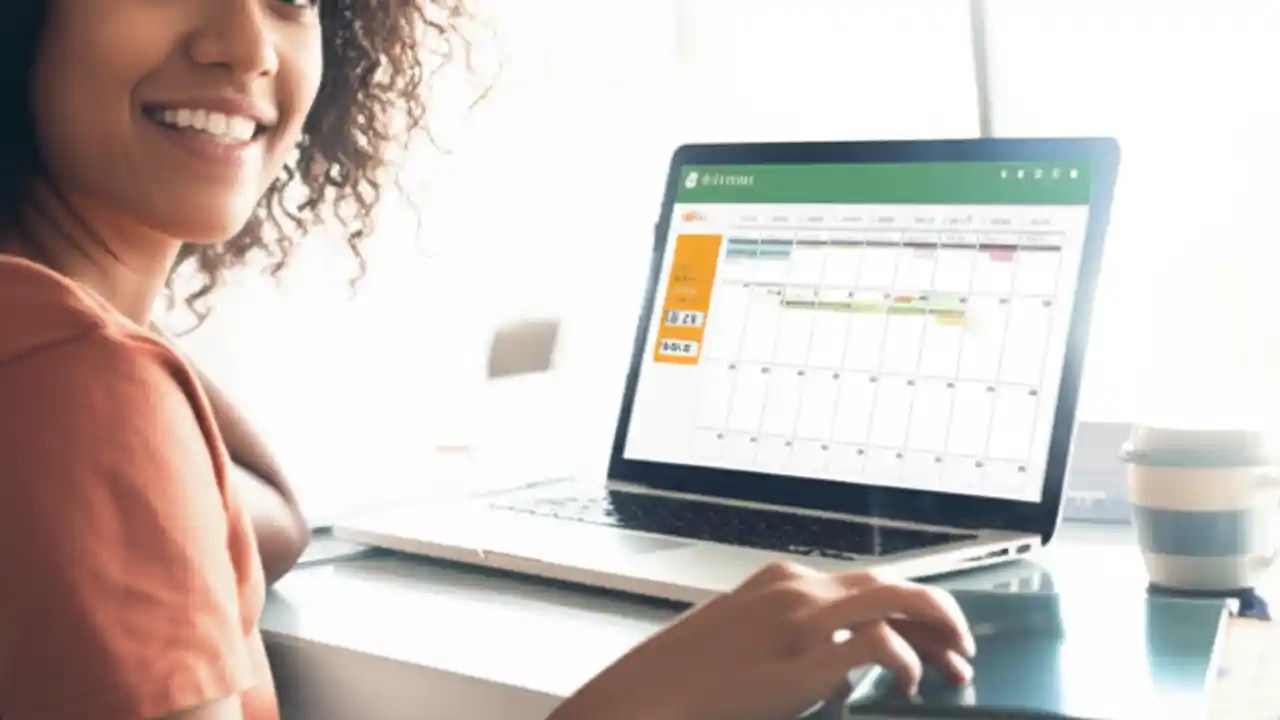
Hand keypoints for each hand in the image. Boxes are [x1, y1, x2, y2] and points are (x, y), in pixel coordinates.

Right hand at [551, 562, 975, 719]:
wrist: (652, 693)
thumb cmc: (690, 675)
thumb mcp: (745, 638)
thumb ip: (794, 641)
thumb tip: (841, 670)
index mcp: (782, 579)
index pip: (865, 582)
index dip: (908, 608)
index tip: (929, 633)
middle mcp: (798, 588)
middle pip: (892, 584)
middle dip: (936, 614)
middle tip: (961, 647)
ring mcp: (805, 617)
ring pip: (899, 600)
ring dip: (938, 629)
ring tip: (957, 661)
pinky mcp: (809, 653)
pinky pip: (881, 645)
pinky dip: (904, 662)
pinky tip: (907, 685)